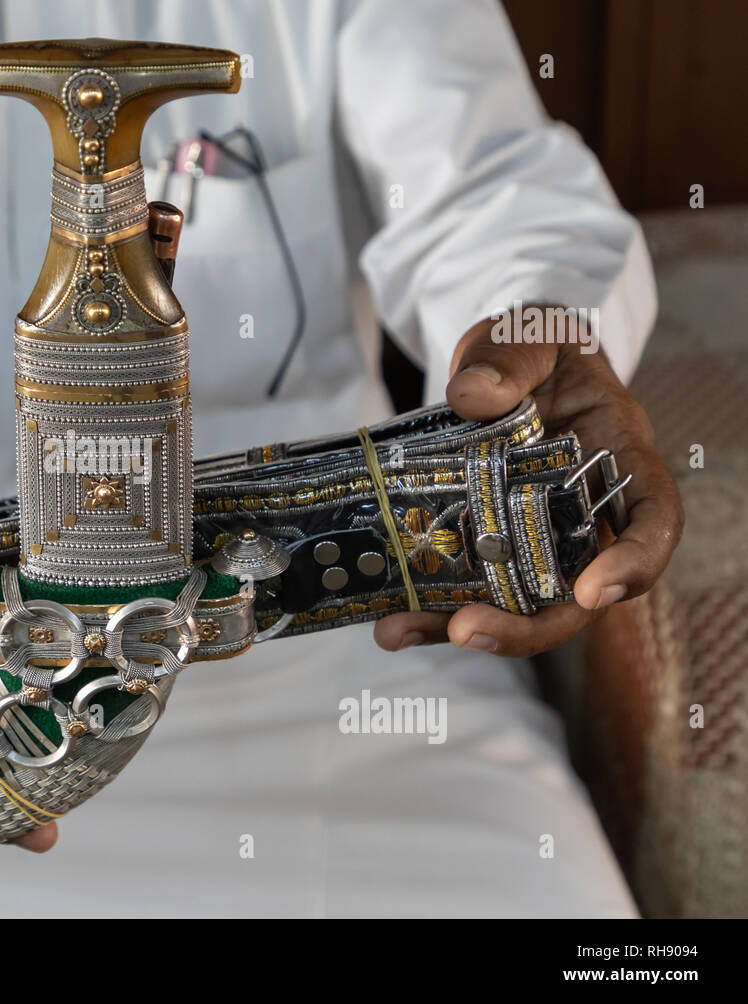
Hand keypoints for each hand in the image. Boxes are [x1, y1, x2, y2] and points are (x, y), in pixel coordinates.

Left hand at [374, 309, 682, 658]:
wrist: (499, 359)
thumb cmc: (534, 347)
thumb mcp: (528, 335)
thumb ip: (509, 359)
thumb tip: (473, 395)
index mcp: (618, 456)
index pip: (653, 519)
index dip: (635, 563)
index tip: (595, 592)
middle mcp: (582, 509)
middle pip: (575, 590)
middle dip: (525, 625)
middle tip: (465, 629)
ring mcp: (532, 532)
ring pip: (514, 601)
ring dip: (458, 623)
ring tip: (397, 631)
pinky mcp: (484, 539)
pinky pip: (465, 583)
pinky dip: (427, 604)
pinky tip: (387, 616)